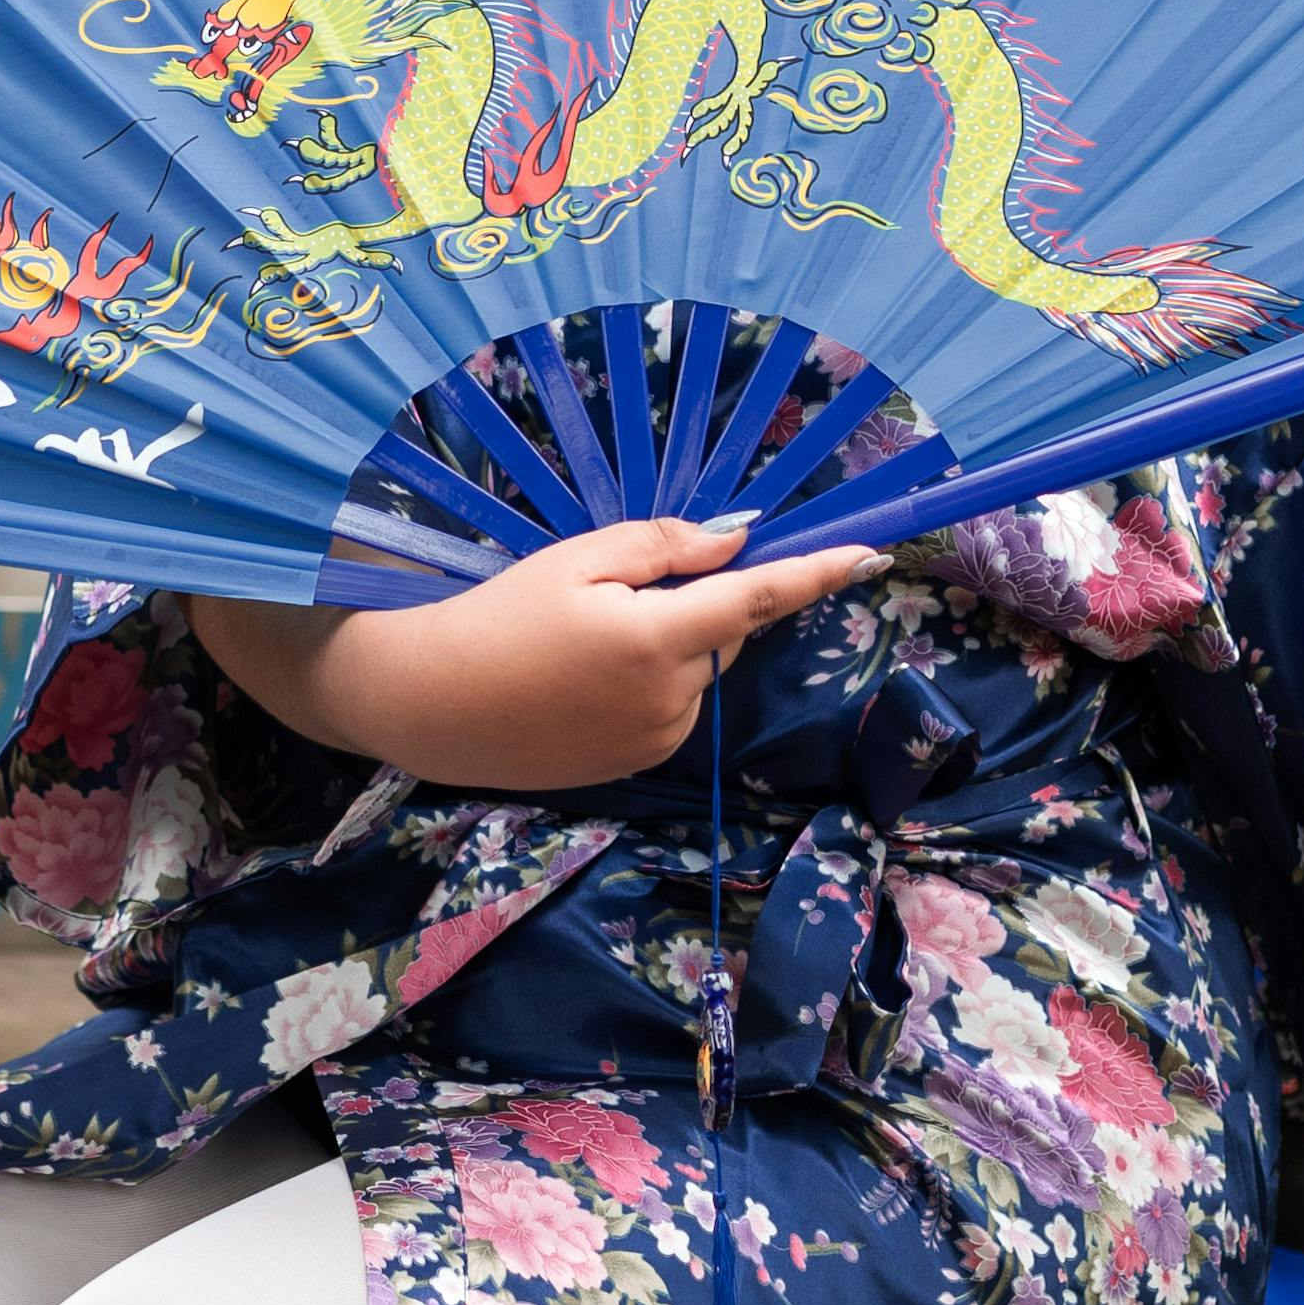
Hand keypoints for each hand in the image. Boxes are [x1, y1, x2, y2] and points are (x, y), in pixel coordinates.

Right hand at [192, 515, 879, 790]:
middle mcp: (673, 700)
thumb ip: (664, 548)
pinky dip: (645, 684)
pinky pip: (668, 707)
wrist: (430, 704)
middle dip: (693, 606)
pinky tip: (577, 679)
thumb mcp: (577, 560)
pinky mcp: (634, 764)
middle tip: (613, 591)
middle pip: (721, 635)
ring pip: (695, 673)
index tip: (872, 555)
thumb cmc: (498, 617)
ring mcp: (656, 740)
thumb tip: (737, 540)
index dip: (819, 573)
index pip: (760, 599)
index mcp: (660, 640)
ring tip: (579, 640)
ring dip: (666, 647)